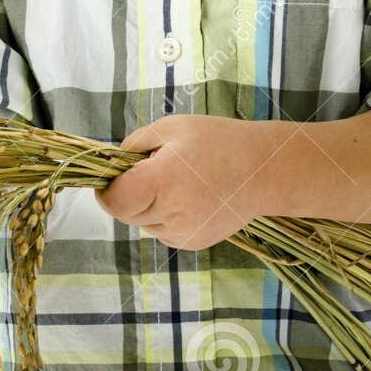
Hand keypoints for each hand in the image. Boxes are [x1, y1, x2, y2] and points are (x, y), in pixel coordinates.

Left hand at [93, 114, 270, 250]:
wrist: (264, 170)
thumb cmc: (217, 141)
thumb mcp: (170, 128)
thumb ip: (133, 145)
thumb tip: (111, 165)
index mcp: (163, 181)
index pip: (114, 201)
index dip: (106, 189)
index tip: (112, 175)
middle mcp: (172, 213)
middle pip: (125, 212)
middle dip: (129, 192)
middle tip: (153, 168)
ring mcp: (183, 233)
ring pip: (143, 222)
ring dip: (148, 204)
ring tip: (178, 181)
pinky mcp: (192, 243)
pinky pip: (161, 230)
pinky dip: (165, 215)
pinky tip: (189, 197)